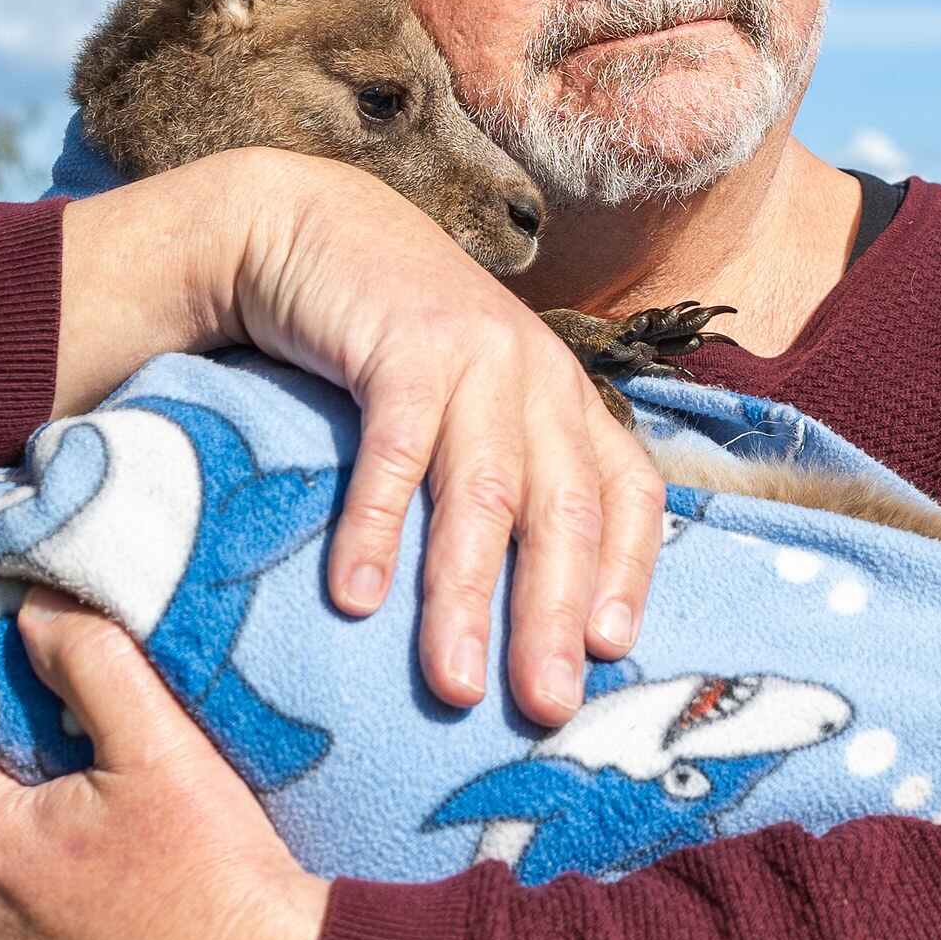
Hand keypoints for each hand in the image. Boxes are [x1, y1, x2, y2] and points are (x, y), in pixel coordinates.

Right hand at [53, 148, 668, 718]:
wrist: (311, 232)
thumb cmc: (397, 349)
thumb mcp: (473, 408)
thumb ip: (506, 482)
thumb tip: (524, 619)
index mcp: (568, 398)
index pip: (629, 491)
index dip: (628, 570)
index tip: (610, 654)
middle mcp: (539, 377)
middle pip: (563, 510)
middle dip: (553, 615)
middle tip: (545, 707)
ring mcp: (477, 355)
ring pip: (484, 493)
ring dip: (468, 595)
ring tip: (454, 683)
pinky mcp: (404, 342)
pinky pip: (395, 448)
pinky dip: (376, 525)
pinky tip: (354, 597)